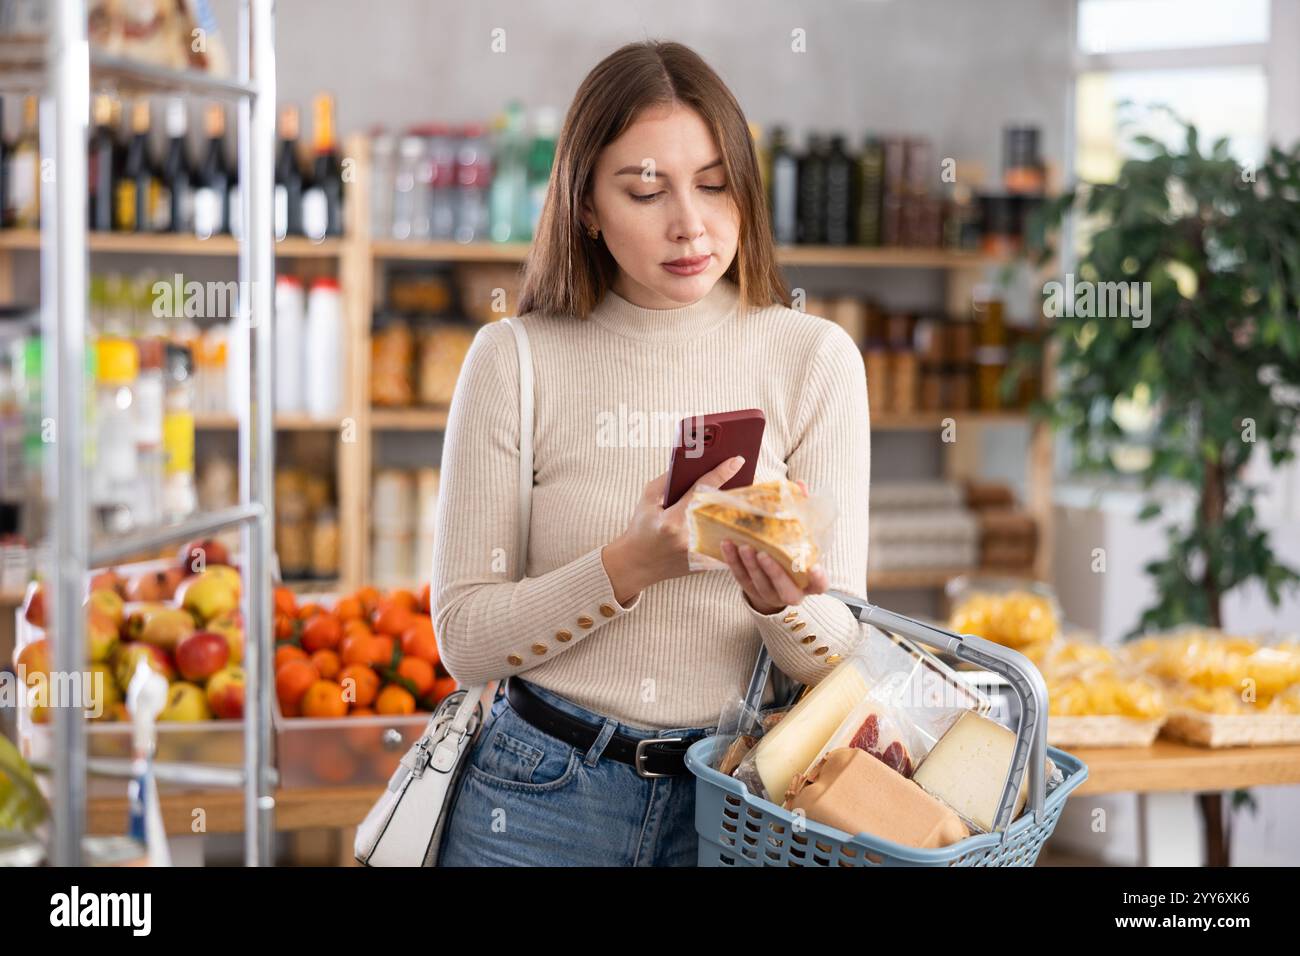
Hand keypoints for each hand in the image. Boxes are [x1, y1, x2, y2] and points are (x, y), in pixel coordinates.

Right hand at [601, 455, 747, 603]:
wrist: (636, 564)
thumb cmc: (640, 528)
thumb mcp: (647, 500)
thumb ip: (666, 480)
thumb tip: (691, 463)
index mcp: (672, 520)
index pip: (701, 490)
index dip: (721, 474)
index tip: (737, 460)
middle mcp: (687, 537)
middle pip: (720, 509)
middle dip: (737, 492)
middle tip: (753, 477)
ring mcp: (697, 553)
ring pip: (727, 528)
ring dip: (740, 513)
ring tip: (754, 497)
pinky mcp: (703, 563)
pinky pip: (725, 545)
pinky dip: (734, 533)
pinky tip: (744, 522)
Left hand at [719, 478, 827, 613]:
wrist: (774, 580)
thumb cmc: (792, 553)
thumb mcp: (802, 537)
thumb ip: (802, 512)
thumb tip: (799, 484)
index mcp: (810, 582)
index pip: (820, 584)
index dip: (819, 579)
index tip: (815, 568)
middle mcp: (792, 592)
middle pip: (786, 590)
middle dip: (774, 572)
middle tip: (764, 554)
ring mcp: (770, 594)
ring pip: (760, 584)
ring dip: (751, 566)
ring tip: (745, 547)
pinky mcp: (750, 589)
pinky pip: (740, 577)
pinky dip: (733, 562)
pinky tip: (728, 544)